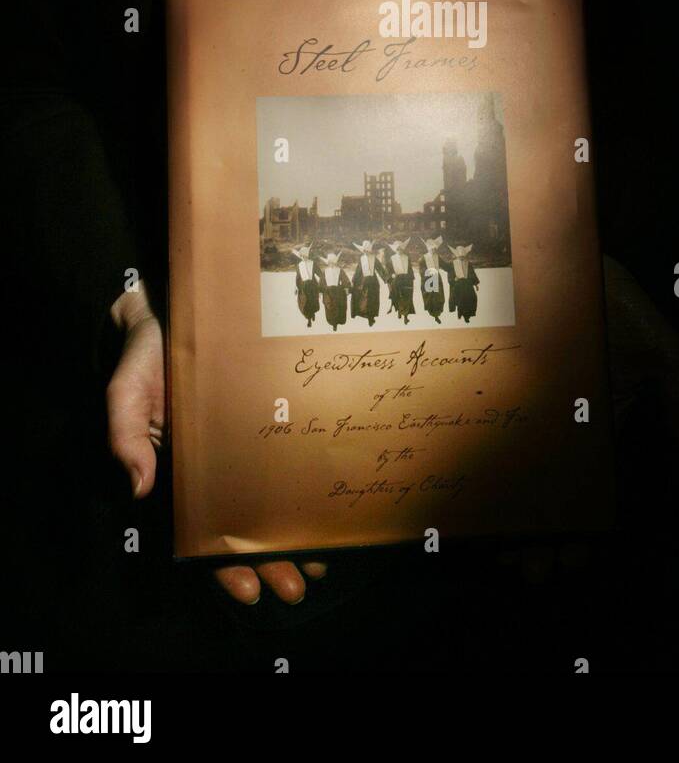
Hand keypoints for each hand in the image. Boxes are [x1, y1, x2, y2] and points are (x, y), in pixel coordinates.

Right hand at [106, 282, 327, 604]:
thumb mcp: (126, 394)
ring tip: (319, 565)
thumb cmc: (145, 357)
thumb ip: (125, 436)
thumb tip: (138, 488)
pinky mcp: (268, 417)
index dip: (222, 566)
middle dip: (270, 563)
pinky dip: (306, 487)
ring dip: (294, 537)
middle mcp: (217, 468)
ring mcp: (244, 446)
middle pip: (245, 528)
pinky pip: (288, 458)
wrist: (171, 311)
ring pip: (271, 501)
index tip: (247, 590)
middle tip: (295, 588)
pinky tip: (328, 510)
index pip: (202, 533)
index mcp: (182, 474)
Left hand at [496, 254, 678, 581]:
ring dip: (507, 523)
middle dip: (541, 539)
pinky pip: (471, 444)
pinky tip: (467, 515)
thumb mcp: (659, 348)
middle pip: (544, 495)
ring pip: (506, 479)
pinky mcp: (481, 397)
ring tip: (504, 555)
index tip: (573, 556)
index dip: (581, 527)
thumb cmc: (609, 300)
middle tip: (534, 568)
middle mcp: (551, 427)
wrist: (553, 252)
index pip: (587, 488)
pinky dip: (471, 483)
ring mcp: (513, 414)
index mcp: (593, 424)